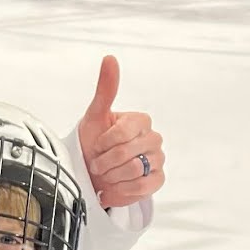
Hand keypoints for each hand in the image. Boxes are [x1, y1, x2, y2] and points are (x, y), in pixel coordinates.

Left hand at [76, 56, 164, 208]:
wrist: (92, 171)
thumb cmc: (94, 141)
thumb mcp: (95, 115)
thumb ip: (106, 88)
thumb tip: (110, 58)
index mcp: (141, 121)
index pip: (124, 132)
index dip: (105, 142)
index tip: (96, 145)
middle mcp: (153, 139)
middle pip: (128, 154)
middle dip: (105, 161)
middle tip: (96, 163)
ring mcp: (157, 160)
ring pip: (135, 172)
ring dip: (112, 176)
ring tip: (105, 175)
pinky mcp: (157, 181)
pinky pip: (142, 188)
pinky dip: (121, 191)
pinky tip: (110, 187)